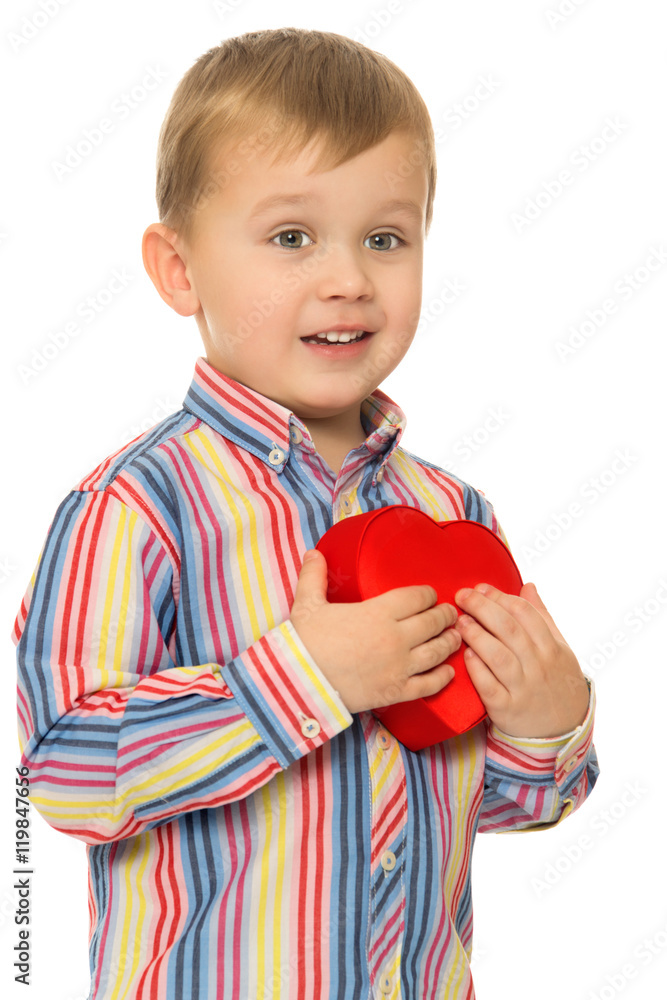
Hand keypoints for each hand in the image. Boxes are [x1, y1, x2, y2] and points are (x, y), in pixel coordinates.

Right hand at [290, 549, 460, 713]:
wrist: (298, 683)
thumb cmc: (304, 642)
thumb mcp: (307, 604)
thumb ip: (313, 577)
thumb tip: (313, 553)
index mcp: (378, 612)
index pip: (417, 598)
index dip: (428, 595)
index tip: (431, 595)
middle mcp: (395, 638)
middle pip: (433, 622)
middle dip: (445, 616)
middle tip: (450, 614)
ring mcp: (399, 667)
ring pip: (437, 651)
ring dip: (450, 642)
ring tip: (456, 637)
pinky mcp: (396, 692)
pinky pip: (429, 684)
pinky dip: (442, 677)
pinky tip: (449, 672)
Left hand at [453, 581, 589, 738]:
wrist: (564, 730)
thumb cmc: (557, 681)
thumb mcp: (559, 648)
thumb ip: (541, 616)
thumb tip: (527, 586)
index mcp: (551, 647)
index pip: (524, 613)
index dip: (500, 597)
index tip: (480, 587)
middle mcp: (539, 666)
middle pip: (509, 630)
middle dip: (482, 608)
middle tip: (462, 596)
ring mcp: (523, 689)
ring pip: (498, 656)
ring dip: (476, 635)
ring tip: (460, 622)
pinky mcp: (507, 709)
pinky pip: (489, 687)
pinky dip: (476, 669)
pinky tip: (465, 654)